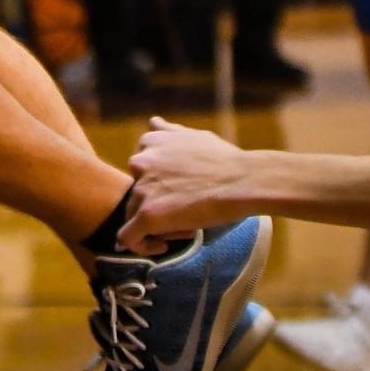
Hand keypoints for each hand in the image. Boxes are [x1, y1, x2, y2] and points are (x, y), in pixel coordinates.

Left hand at [119, 118, 251, 249]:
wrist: (242, 180)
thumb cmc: (224, 159)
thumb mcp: (193, 135)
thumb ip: (169, 132)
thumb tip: (154, 122)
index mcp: (150, 141)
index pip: (141, 168)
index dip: (158, 183)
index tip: (177, 194)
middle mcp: (141, 161)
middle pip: (136, 191)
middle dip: (155, 202)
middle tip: (182, 213)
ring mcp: (142, 188)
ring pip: (133, 214)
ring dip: (153, 223)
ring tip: (182, 228)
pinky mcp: (147, 215)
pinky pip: (127, 238)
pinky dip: (139, 245)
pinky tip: (161, 247)